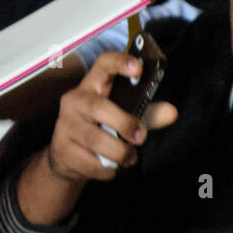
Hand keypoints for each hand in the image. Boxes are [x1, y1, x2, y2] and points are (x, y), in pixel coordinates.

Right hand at [42, 51, 177, 183]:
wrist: (67, 157)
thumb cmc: (100, 128)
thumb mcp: (124, 116)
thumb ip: (148, 113)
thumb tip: (171, 112)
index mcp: (93, 85)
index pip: (103, 64)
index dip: (120, 63)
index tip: (138, 68)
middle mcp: (74, 100)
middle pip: (98, 106)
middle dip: (124, 123)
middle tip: (140, 137)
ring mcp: (65, 124)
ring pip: (95, 139)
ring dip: (119, 152)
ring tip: (129, 157)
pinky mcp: (61, 148)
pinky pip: (89, 161)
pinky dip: (107, 169)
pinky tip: (110, 166)